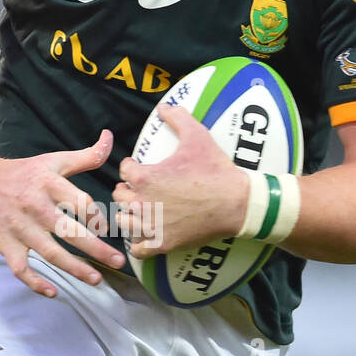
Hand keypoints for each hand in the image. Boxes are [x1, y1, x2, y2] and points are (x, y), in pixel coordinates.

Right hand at [0, 129, 126, 296]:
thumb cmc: (19, 173)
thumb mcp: (51, 160)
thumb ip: (85, 156)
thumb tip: (109, 138)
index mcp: (48, 183)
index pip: (80, 201)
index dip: (98, 216)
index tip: (110, 228)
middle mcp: (34, 206)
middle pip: (69, 230)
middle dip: (96, 248)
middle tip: (118, 262)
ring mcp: (19, 228)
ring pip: (49, 252)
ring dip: (74, 269)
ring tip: (96, 279)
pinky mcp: (4, 244)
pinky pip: (21, 268)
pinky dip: (35, 283)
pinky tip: (53, 292)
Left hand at [113, 104, 249, 257]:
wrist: (236, 202)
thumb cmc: (216, 170)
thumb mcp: (197, 136)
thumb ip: (178, 118)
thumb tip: (164, 106)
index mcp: (145, 176)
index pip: (124, 170)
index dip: (131, 168)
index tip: (140, 169)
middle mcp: (142, 202)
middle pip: (119, 196)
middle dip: (128, 191)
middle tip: (141, 190)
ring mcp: (151, 225)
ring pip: (124, 222)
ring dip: (130, 215)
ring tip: (141, 212)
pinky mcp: (162, 244)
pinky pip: (138, 249)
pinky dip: (140, 243)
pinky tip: (148, 235)